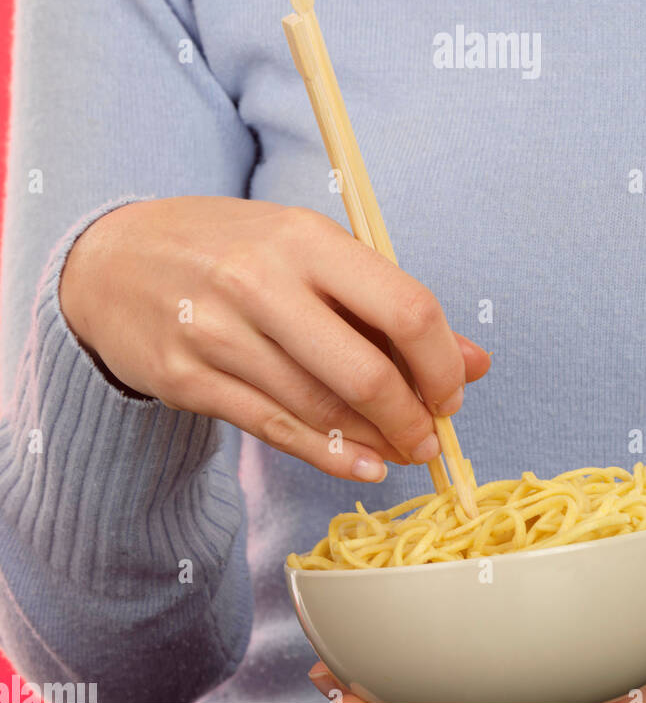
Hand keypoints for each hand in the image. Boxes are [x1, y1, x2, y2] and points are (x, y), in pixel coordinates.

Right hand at [59, 196, 490, 479]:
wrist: (113, 259)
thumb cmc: (231, 249)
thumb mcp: (310, 251)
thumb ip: (389, 304)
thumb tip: (475, 362)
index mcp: (305, 237)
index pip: (404, 307)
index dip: (442, 361)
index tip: (453, 388)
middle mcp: (261, 282)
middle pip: (365, 371)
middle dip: (413, 416)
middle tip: (431, 436)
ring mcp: (218, 333)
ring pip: (320, 409)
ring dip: (374, 441)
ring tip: (400, 449)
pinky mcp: (187, 380)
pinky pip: (275, 429)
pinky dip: (328, 456)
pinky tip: (360, 464)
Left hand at [306, 585, 645, 702]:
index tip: (377, 696)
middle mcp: (565, 699)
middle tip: (335, 684)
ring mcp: (553, 685)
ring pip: (466, 698)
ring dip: (401, 689)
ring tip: (337, 671)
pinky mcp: (551, 666)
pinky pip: (485, 673)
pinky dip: (433, 664)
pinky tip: (390, 647)